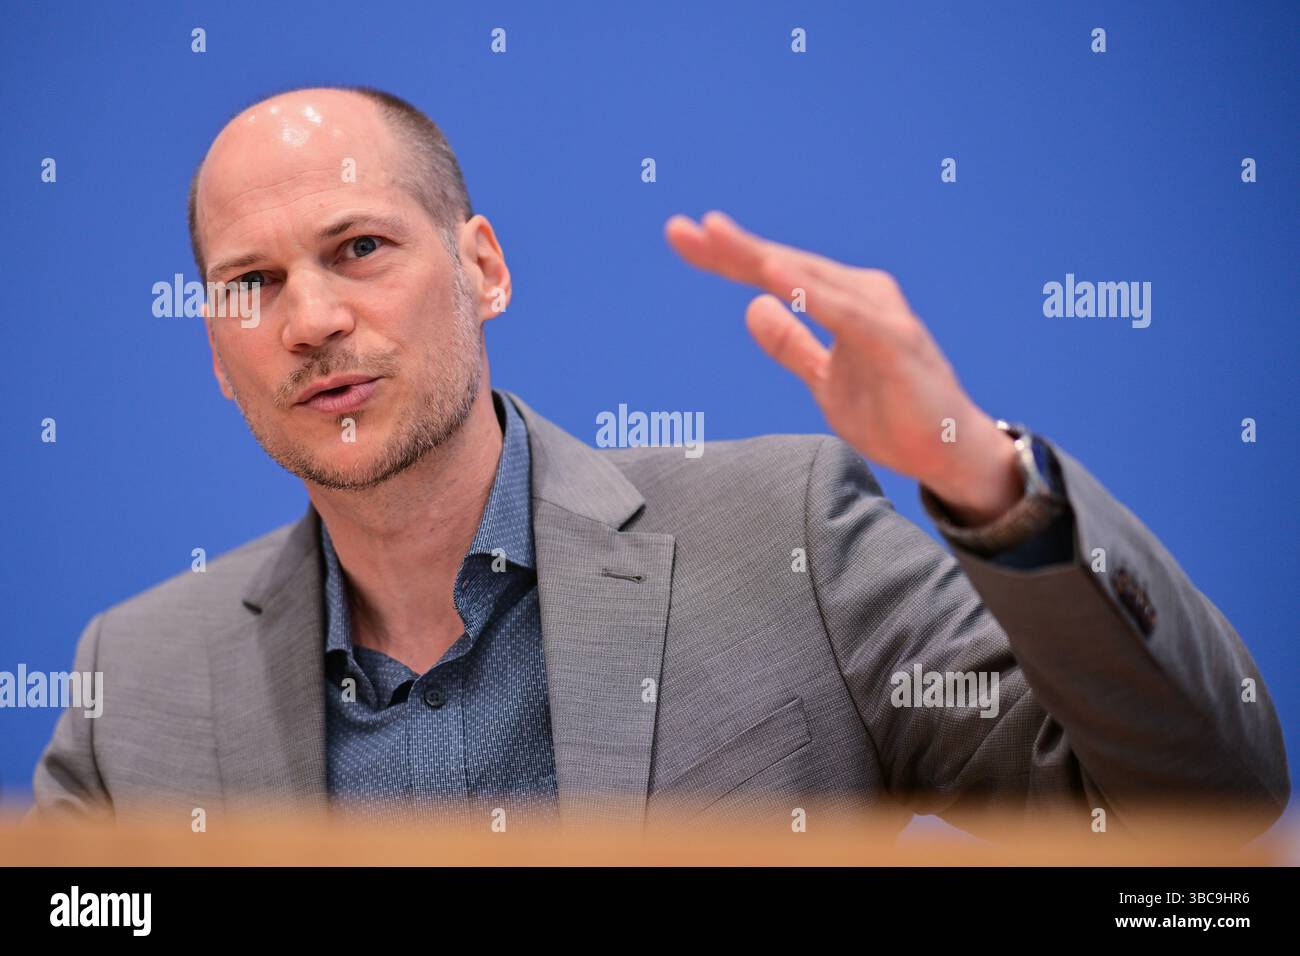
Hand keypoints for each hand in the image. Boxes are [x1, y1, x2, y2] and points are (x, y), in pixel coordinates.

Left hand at [664, 210, 1021, 525]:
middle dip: (732, 249)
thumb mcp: (824, 380)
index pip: (773, 275)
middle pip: (784, 266)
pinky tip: (773, 276)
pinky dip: (810, 294)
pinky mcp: (894, 341)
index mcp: (840, 301)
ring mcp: (879, 315)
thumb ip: (791, 344)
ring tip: (719, 237)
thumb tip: (751, 306)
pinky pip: (845, 314)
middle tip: (680, 230)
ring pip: (810, 279)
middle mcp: (859, 295)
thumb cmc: (894, 412)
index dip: (726, 257)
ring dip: (762, 256)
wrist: (950, 453)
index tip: (681, 236)